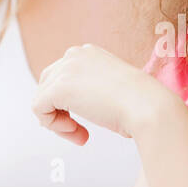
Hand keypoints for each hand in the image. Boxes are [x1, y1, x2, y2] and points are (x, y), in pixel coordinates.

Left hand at [31, 44, 172, 145]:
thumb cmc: (139, 104)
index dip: (66, 102)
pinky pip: (39, 109)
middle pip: (47, 84)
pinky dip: (53, 125)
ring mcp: (65, 69)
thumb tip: (69, 105)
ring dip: (58, 122)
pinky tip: (76, 132)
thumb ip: (90, 90)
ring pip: (42, 98)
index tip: (83, 120)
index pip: (62, 75)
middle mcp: (74, 54)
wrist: (148, 106)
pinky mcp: (58, 88)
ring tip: (79, 134)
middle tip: (77, 131)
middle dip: (59, 110)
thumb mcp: (113, 89)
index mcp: (88, 52)